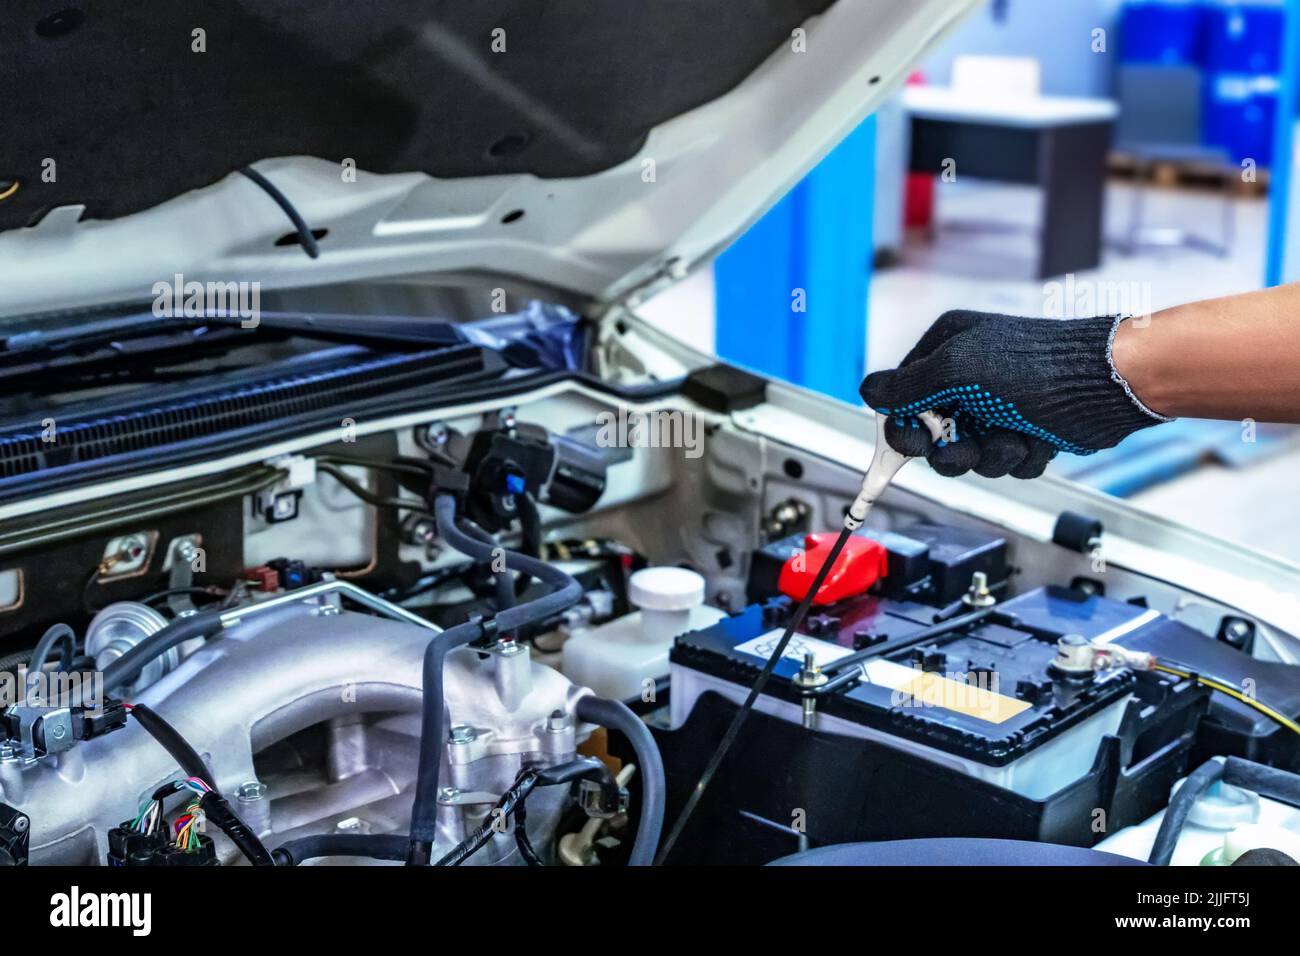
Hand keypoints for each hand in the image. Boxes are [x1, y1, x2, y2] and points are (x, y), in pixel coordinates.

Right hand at [859, 310, 1169, 477]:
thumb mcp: (959, 371)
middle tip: (967, 447)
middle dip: (952, 448)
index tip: (913, 443)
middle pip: (933, 432)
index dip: (903, 425)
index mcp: (947, 348)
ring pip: (969, 452)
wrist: (1108, 386)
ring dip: (990, 455)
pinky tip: (1036, 440)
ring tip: (1014, 438)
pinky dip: (1019, 457)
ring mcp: (998, 403)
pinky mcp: (1025, 428)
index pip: (902, 394)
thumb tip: (869, 390)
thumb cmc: (1039, 367)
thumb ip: (908, 385)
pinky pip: (1004, 460)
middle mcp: (969, 374)